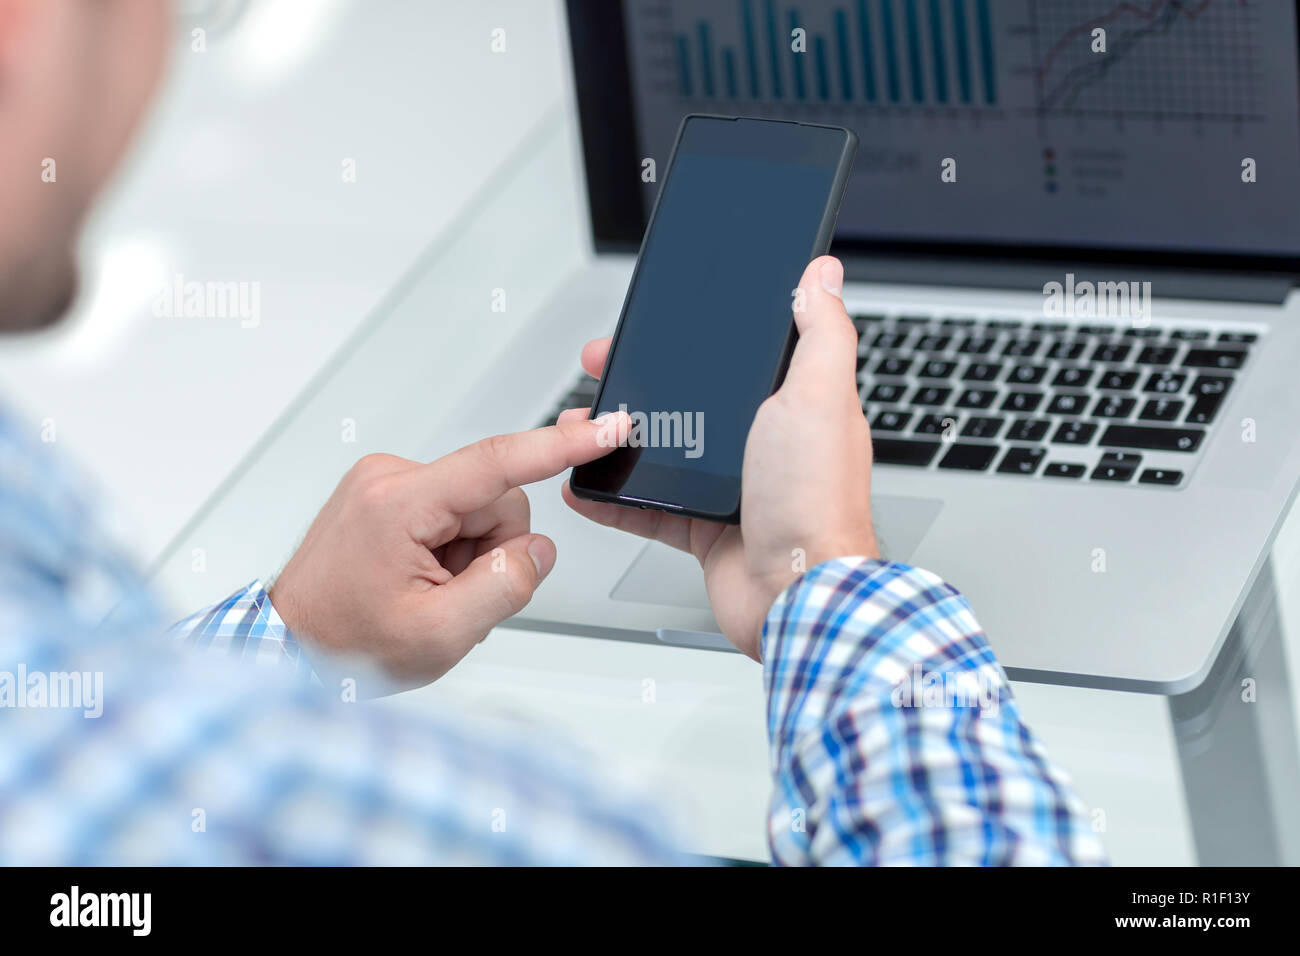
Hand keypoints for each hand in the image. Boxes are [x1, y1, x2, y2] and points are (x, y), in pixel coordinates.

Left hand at [270, 416, 626, 689]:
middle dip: (492, 552)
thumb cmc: (345, 642)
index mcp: (398, 505)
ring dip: (470, 555)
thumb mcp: (439, 636)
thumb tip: (538, 551)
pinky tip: (421, 578)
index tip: (604, 428)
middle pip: (496, 499)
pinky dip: (452, 549)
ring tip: (429, 591)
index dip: (560, 445)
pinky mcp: (386, 493)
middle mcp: (388, 479)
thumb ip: (503, 588)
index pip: (496, 463)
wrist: (290, 647)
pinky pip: (453, 512)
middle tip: (452, 596)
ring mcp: (384, 483)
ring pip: (478, 508)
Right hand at [563, 256, 877, 659]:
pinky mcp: (706, 528)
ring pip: (663, 450)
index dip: (699, 335)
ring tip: (580, 426)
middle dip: (640, 382)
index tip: (661, 321)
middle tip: (602, 367)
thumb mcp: (820, 396)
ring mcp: (734, 487)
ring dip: (617, 437)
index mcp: (794, 405)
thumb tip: (825, 274)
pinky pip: (648, 507)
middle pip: (691, 398)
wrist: (796, 596)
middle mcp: (764, 444)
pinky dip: (612, 497)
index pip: (739, 355)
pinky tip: (583, 484)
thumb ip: (823, 332)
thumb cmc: (817, 501)